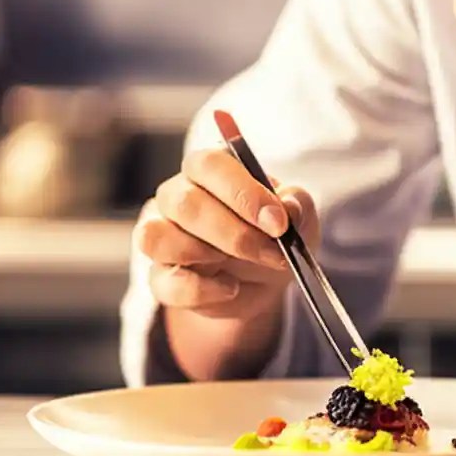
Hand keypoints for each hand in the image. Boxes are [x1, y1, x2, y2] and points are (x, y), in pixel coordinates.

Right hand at [139, 147, 318, 321]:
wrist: (262, 282)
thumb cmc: (273, 235)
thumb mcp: (297, 219)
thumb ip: (297, 205)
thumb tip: (290, 206)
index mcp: (209, 170)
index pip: (209, 165)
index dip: (243, 193)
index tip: (277, 222)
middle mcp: (177, 196)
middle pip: (185, 203)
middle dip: (235, 234)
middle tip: (273, 253)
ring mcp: (162, 236)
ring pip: (157, 238)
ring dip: (206, 255)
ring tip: (239, 263)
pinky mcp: (160, 277)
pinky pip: (163, 282)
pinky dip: (200, 290)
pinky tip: (229, 288)